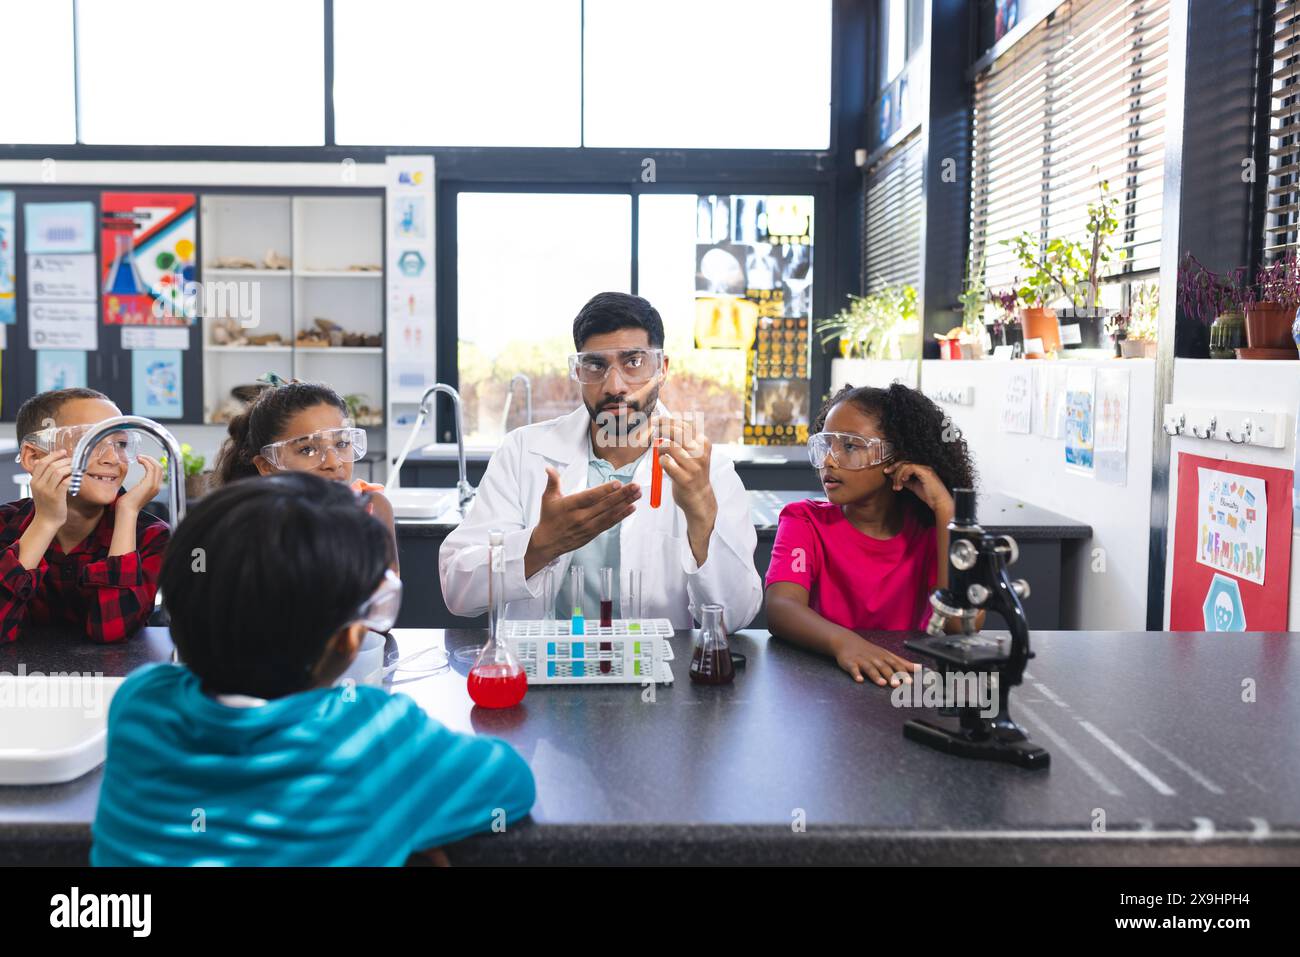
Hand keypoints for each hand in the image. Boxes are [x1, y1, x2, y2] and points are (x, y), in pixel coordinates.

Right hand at [29, 450, 71, 528]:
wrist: (46, 521)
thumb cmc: (46, 505)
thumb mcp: (39, 489)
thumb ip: (40, 476)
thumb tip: (41, 461)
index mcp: (33, 481)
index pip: (42, 463)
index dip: (53, 455)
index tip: (63, 452)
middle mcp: (38, 484)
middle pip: (51, 465)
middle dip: (64, 460)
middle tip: (74, 460)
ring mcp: (47, 490)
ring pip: (59, 472)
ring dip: (70, 467)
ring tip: (77, 468)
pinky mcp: (56, 496)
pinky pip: (66, 482)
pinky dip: (73, 477)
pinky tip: (78, 477)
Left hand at [117, 455, 163, 514]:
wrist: (126, 510)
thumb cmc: (127, 503)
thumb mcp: (136, 492)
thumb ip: (139, 486)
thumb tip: (136, 483)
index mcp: (154, 488)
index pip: (159, 472)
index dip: (152, 463)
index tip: (142, 459)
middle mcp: (157, 486)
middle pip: (160, 467)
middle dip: (151, 459)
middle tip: (141, 456)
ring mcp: (154, 485)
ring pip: (157, 466)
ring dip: (148, 459)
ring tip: (139, 457)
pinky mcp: (149, 484)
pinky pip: (151, 468)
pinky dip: (146, 461)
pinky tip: (139, 460)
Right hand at [525, 466, 640, 574]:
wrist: (548, 543)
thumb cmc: (549, 518)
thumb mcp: (547, 498)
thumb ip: (552, 481)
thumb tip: (549, 467)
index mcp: (570, 506)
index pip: (590, 497)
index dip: (605, 490)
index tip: (618, 483)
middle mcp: (581, 516)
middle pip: (605, 504)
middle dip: (622, 495)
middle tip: (635, 486)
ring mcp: (588, 526)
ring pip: (610, 514)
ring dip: (625, 503)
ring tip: (637, 495)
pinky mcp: (593, 533)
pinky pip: (610, 523)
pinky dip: (621, 516)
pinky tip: (631, 508)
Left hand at [651, 416, 716, 527]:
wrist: (699, 497)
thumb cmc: (692, 472)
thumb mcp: (695, 452)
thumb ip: (683, 438)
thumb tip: (663, 421)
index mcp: (704, 443)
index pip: (684, 425)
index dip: (667, 420)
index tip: (657, 420)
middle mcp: (700, 453)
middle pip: (677, 431)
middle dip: (662, 428)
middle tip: (653, 430)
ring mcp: (693, 466)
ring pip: (670, 446)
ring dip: (660, 447)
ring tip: (661, 453)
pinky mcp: (685, 478)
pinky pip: (666, 462)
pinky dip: (661, 461)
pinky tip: (663, 464)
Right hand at [833, 633, 920, 686]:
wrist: (847, 641)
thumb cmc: (869, 650)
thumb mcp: (886, 654)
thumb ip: (902, 662)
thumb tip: (919, 668)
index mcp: (884, 657)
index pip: (895, 665)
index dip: (903, 673)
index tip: (910, 681)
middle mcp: (874, 658)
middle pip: (884, 667)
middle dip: (891, 675)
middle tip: (897, 685)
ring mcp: (862, 660)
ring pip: (870, 668)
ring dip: (876, 676)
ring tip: (882, 683)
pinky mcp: (850, 663)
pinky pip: (853, 668)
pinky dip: (856, 674)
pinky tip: (859, 680)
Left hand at [883, 460, 953, 517]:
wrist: (939, 502)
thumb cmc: (929, 495)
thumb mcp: (914, 486)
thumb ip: (905, 481)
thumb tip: (894, 477)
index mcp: (920, 469)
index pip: (905, 463)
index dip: (895, 466)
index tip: (887, 472)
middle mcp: (923, 466)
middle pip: (904, 462)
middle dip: (893, 467)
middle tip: (886, 473)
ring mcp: (925, 468)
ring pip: (906, 465)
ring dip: (898, 476)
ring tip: (897, 486)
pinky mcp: (926, 472)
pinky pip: (911, 467)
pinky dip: (905, 474)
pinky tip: (903, 481)